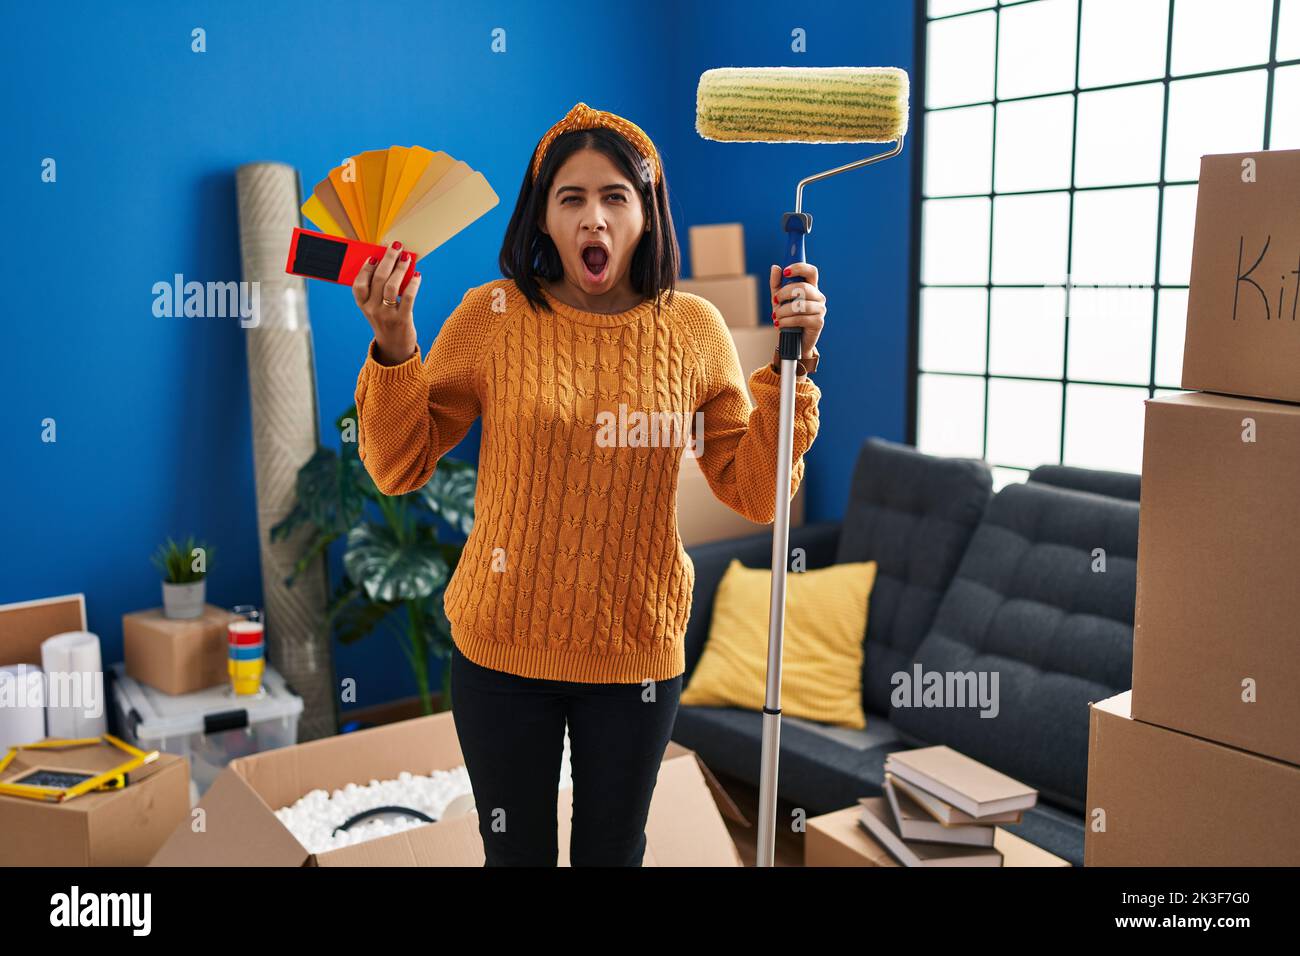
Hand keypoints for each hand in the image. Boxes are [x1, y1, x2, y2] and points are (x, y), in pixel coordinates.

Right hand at [353, 241, 421, 364]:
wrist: (394, 348)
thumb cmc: (386, 321)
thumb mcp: (375, 307)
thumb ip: (378, 290)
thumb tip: (390, 264)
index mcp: (362, 305)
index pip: (358, 284)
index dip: (366, 268)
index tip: (374, 255)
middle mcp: (372, 310)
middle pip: (378, 279)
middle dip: (387, 259)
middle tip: (395, 247)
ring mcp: (386, 315)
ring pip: (391, 286)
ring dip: (400, 268)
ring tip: (406, 258)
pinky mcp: (402, 320)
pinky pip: (408, 297)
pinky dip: (413, 283)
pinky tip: (417, 275)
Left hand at [769, 262, 824, 361]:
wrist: (792, 340)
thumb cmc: (787, 317)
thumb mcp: (779, 299)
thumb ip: (776, 284)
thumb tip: (775, 267)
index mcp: (811, 287)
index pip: (811, 271)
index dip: (799, 268)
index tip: (786, 271)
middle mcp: (818, 297)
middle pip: (803, 288)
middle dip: (785, 293)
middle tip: (775, 300)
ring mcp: (820, 310)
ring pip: (800, 305)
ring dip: (783, 311)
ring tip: (776, 316)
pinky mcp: (818, 323)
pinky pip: (800, 318)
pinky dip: (786, 321)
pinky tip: (780, 324)